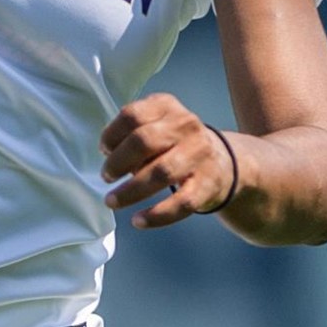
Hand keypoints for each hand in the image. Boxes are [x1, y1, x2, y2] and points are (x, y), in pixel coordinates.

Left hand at [98, 92, 234, 229]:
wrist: (222, 161)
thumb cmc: (174, 143)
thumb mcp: (155, 125)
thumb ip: (131, 134)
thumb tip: (109, 155)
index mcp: (167, 106)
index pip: (132, 115)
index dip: (111, 134)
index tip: (103, 150)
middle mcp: (186, 126)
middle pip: (144, 141)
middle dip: (118, 162)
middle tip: (106, 176)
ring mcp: (199, 154)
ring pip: (161, 173)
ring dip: (131, 191)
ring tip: (112, 201)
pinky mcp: (208, 184)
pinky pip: (181, 203)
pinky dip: (157, 215)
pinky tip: (138, 220)